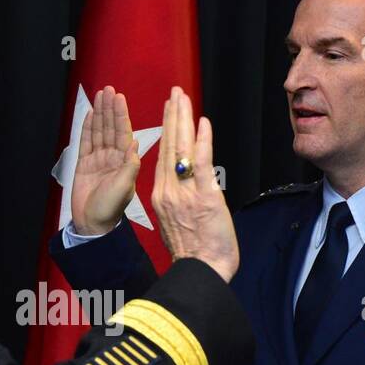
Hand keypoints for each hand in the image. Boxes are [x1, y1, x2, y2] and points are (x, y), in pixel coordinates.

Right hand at [71, 85, 140, 235]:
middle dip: (110, 108)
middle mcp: (112, 157)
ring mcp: (98, 160)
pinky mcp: (84, 164)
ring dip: (100, 114)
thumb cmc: (111, 209)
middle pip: (110, 127)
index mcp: (124, 161)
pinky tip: (90, 114)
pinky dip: (88, 128)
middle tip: (108, 90)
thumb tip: (134, 143)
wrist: (92, 224)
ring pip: (99, 131)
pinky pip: (86, 142)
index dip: (121, 114)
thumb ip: (129, 165)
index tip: (119, 98)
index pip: (123, 132)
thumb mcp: (124, 187)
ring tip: (99, 95)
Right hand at [151, 87, 238, 282]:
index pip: (162, 156)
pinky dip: (202, 140)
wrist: (201, 271)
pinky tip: (202, 121)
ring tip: (182, 97)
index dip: (165, 132)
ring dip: (183, 119)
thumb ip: (178, 203)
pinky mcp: (204, 195)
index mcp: (160, 197)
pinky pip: (202, 161)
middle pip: (169, 145)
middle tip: (175, 93)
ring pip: (181, 148)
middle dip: (172, 116)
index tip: (168, 112)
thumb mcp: (176, 225)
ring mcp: (185, 192)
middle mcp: (168, 191)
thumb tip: (186, 193)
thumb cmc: (194, 255)